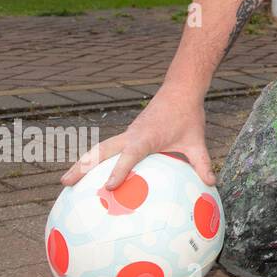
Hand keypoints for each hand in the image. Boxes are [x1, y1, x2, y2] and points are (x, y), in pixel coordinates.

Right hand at [59, 84, 215, 189]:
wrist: (180, 90)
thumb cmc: (187, 115)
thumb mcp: (196, 140)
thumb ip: (202, 163)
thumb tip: (212, 184)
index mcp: (146, 137)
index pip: (130, 155)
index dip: (120, 170)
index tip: (109, 186)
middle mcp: (131, 135)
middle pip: (101, 151)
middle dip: (83, 167)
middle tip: (65, 183)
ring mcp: (127, 134)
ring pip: (100, 149)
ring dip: (83, 163)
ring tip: (66, 181)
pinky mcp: (129, 134)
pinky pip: (108, 148)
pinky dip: (95, 159)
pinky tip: (90, 174)